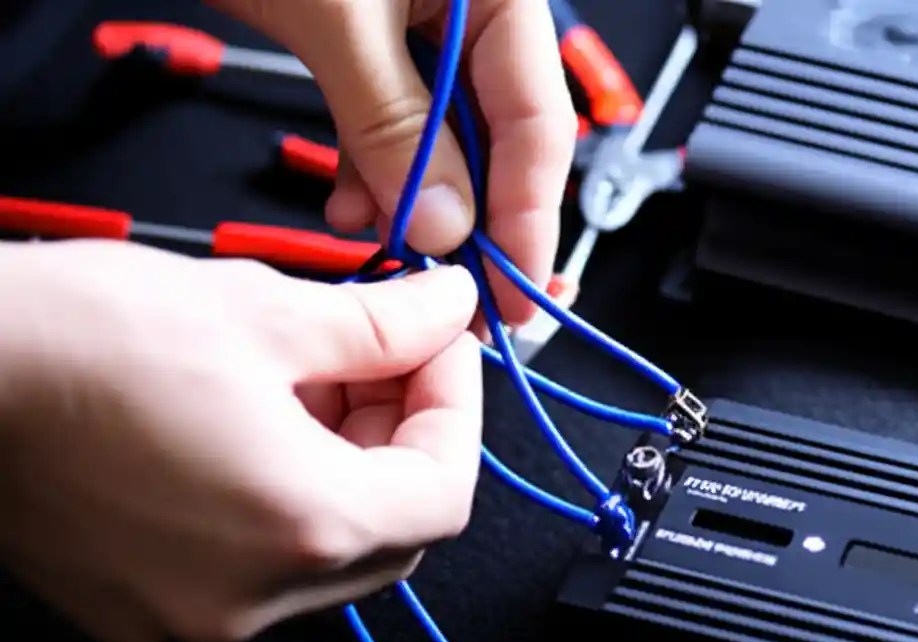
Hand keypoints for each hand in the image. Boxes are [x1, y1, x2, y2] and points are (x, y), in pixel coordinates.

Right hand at [0, 241, 481, 641]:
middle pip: (392, 528)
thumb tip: (447, 310)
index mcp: (296, 523)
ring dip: (344, 465)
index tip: (438, 346)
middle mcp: (249, 593)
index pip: (444, 490)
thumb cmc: (77, 336)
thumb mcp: (261, 309)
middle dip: (403, 434)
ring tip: (308, 378)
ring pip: (325, 549)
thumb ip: (382, 324)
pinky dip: (281, 498)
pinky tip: (251, 424)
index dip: (455, 408)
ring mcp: (191, 612)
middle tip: (383, 356)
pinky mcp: (142, 606)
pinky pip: (255, 564)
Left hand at [209, 0, 576, 326]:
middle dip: (472, 220)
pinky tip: (353, 203)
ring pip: (446, 140)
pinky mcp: (378, 42)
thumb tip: (447, 223)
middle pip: (500, 138)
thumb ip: (395, 125)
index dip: (528, 216)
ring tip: (383, 243)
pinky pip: (398, 123)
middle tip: (458, 294)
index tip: (514, 289)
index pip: (539, 122)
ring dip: (416, 201)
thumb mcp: (337, 20)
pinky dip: (377, 170)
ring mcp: (428, 29)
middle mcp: (474, 13)